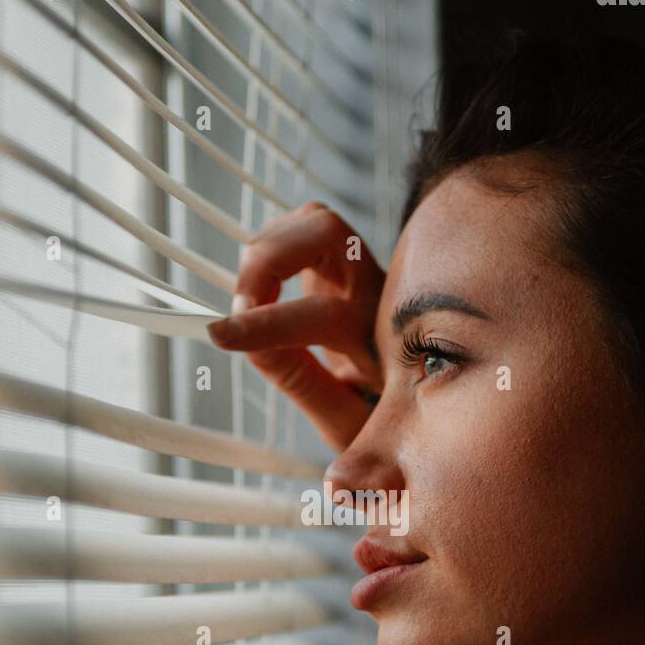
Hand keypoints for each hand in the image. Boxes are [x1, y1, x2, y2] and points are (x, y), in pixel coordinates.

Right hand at [206, 201, 385, 451]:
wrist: (423, 410)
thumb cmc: (384, 421)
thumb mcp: (345, 422)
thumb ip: (302, 383)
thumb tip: (250, 346)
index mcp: (383, 342)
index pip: (322, 314)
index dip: (266, 323)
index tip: (221, 336)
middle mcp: (377, 294)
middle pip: (326, 230)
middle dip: (268, 257)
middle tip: (239, 305)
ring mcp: (361, 272)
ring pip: (314, 221)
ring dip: (268, 248)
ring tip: (246, 300)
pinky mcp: (343, 267)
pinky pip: (304, 232)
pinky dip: (271, 250)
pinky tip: (259, 290)